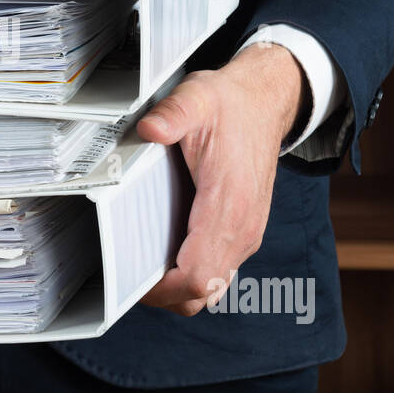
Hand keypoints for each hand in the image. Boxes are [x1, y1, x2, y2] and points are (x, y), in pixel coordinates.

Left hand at [135, 42, 306, 315]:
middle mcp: (243, 228)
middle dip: (163, 294)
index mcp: (229, 204)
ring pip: (211, 289)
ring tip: (143, 269)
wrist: (266, 103)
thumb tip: (149, 129)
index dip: (162, 287)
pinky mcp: (244, 233)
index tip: (130, 278)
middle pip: (202, 292)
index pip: (197, 274)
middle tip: (127, 276)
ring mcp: (246, 234)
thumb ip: (173, 114)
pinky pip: (218, 273)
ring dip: (177, 289)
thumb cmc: (230, 106)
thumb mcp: (197, 98)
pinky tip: (166, 257)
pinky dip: (192, 277)